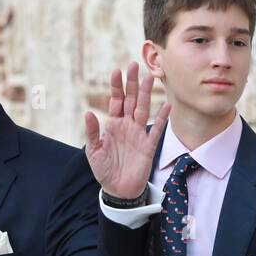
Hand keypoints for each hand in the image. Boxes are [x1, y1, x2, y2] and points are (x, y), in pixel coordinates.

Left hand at [83, 61, 169, 198]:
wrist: (118, 190)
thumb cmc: (105, 171)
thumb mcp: (93, 152)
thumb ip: (91, 132)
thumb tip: (88, 112)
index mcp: (113, 125)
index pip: (115, 101)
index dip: (116, 87)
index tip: (116, 71)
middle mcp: (127, 125)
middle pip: (131, 100)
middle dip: (132, 83)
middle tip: (134, 64)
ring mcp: (139, 134)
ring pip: (144, 109)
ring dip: (147, 94)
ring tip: (150, 77)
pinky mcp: (148, 145)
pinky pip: (156, 129)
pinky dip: (162, 118)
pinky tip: (167, 105)